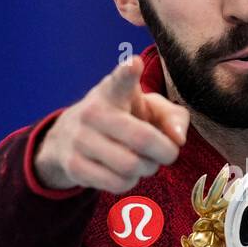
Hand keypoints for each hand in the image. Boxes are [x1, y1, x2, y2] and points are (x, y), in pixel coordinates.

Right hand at [33, 55, 189, 192]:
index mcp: (113, 91)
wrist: (69, 138)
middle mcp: (93, 112)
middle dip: (166, 152)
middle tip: (168, 153)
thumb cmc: (122, 118)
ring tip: (144, 162)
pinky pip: (117, 183)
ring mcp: (80, 139)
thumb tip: (179, 139)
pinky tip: (126, 173)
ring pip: (131, 166)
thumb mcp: (147, 108)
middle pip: (142, 139)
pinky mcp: (74, 165)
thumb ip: (173, 116)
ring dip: (148, 169)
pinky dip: (130, 182)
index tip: (134, 63)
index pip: (120, 80)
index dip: (128, 72)